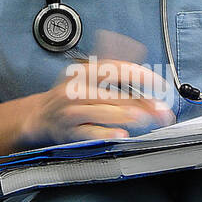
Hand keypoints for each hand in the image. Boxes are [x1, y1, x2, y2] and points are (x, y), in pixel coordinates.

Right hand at [19, 57, 174, 147]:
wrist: (40, 116)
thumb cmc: (69, 96)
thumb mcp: (86, 77)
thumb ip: (112, 72)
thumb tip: (142, 66)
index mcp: (85, 72)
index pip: (117, 69)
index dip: (141, 75)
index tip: (159, 83)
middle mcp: (78, 89)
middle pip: (114, 94)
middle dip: (142, 103)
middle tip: (161, 111)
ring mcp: (72, 111)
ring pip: (103, 111)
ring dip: (126, 115)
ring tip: (145, 119)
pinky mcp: (69, 130)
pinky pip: (90, 132)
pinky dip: (106, 133)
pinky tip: (121, 135)